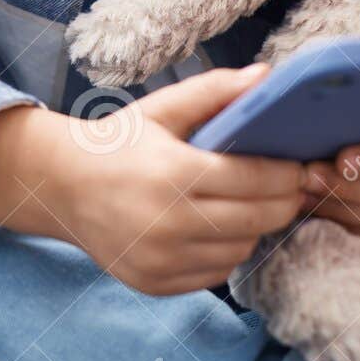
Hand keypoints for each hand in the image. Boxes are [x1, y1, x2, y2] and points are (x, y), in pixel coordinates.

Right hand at [47, 64, 314, 293]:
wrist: (60, 188)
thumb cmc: (118, 143)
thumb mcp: (162, 108)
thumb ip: (214, 91)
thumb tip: (265, 76)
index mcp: (173, 174)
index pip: (257, 179)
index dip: (287, 173)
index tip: (299, 164)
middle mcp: (168, 223)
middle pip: (259, 219)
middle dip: (284, 201)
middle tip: (290, 186)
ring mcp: (161, 260)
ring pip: (242, 249)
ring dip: (255, 228)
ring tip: (250, 204)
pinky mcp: (156, 284)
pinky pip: (216, 273)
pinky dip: (226, 251)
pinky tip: (218, 227)